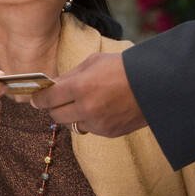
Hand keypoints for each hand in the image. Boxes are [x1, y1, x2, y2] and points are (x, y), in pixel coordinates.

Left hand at [28, 53, 146, 136]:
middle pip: (55, 116)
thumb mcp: (93, 62)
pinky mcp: (110, 132)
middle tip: (56, 101)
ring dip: (72, 115)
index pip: (47, 99)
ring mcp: (98, 123)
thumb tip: (51, 86)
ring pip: (72, 124)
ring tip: (82, 103)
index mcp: (80, 87)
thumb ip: (70, 75)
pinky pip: (90, 129)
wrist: (158, 83)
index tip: (36, 98)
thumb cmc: (124, 67)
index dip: (39, 99)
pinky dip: (90, 121)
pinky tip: (101, 109)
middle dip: (53, 108)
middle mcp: (87, 108)